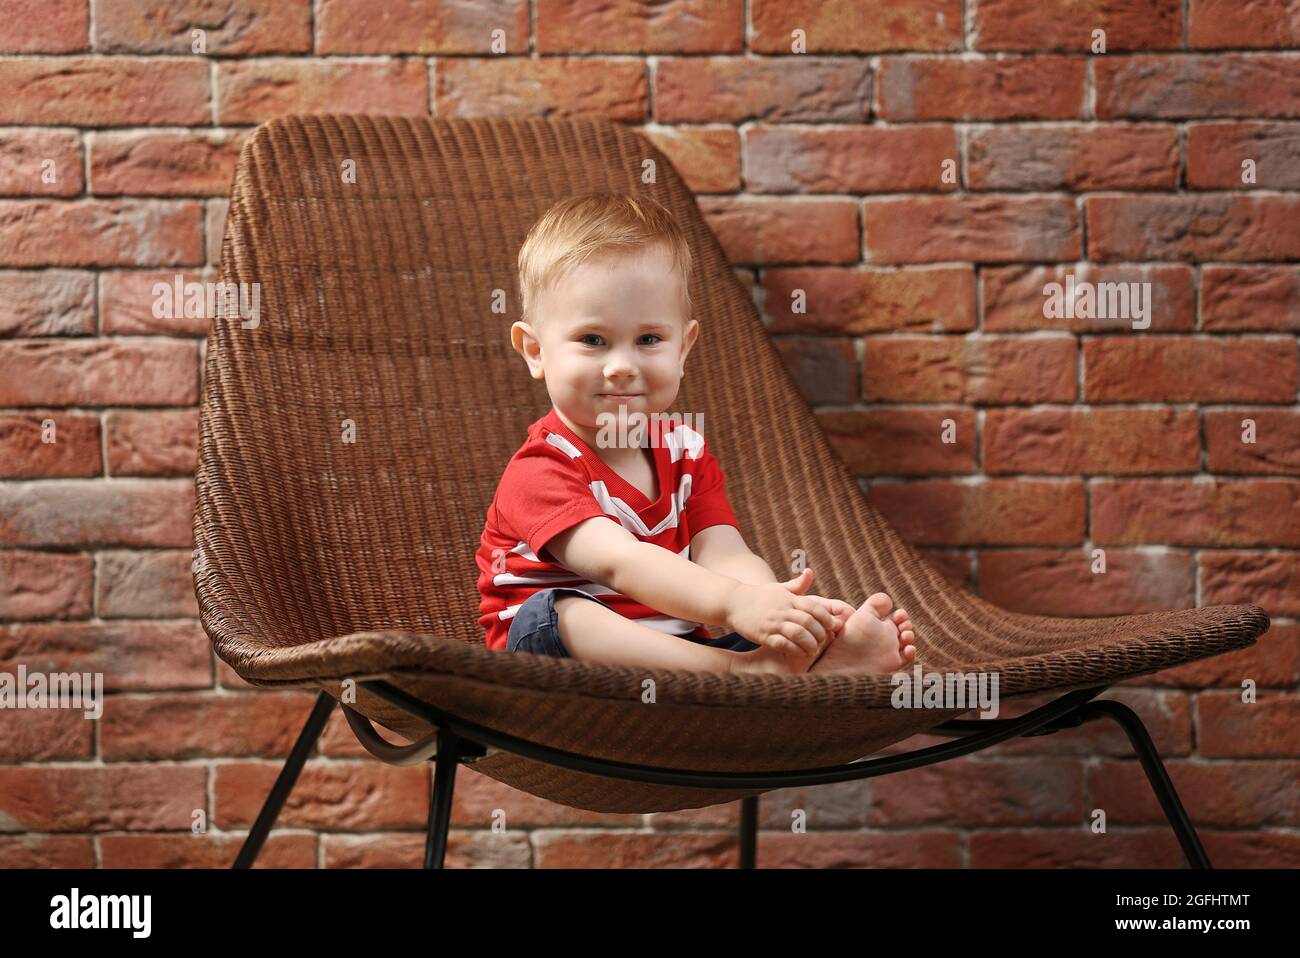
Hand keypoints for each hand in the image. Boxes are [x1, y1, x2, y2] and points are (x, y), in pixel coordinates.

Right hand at [724, 568, 840, 656]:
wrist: (733, 602)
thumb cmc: (760, 596)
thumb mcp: (779, 588)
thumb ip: (797, 584)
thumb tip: (810, 572)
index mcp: (789, 599)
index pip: (814, 608)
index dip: (826, 618)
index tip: (831, 627)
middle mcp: (783, 610)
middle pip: (808, 622)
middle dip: (820, 634)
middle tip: (823, 641)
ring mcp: (773, 623)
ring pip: (798, 634)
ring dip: (809, 644)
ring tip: (813, 650)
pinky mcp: (763, 635)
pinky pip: (783, 644)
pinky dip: (794, 650)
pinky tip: (799, 653)